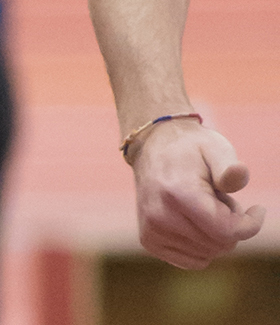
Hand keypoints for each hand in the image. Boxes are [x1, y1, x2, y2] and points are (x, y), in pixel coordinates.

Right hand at [131, 119, 265, 267]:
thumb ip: (229, 166)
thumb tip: (239, 175)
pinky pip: (193, 261)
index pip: (227, 231)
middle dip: (231, 225)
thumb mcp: (214, 148)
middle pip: (220, 245)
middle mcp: (160, 216)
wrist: (151, 147)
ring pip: (209, 254)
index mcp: (178, 194)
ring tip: (204, 208)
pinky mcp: (149, 240)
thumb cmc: (191, 148)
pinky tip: (194, 223)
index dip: (250, 224)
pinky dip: (203, 247)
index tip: (257, 209)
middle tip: (220, 200)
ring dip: (215, 235)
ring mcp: (151, 230)